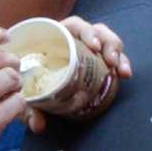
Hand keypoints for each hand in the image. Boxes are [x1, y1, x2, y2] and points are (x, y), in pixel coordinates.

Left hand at [28, 18, 131, 132]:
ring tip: (122, 71)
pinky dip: (121, 64)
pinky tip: (125, 75)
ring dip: (119, 55)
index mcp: (57, 37)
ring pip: (109, 44)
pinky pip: (114, 59)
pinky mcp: (99, 62)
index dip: (87, 32)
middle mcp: (76, 40)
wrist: (28, 87)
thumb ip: (28, 108)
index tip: (93, 46)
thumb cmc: (26, 83)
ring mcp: (89, 51)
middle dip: (109, 44)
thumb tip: (38, 124)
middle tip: (111, 61)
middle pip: (98, 32)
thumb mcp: (26, 95)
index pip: (75, 26)